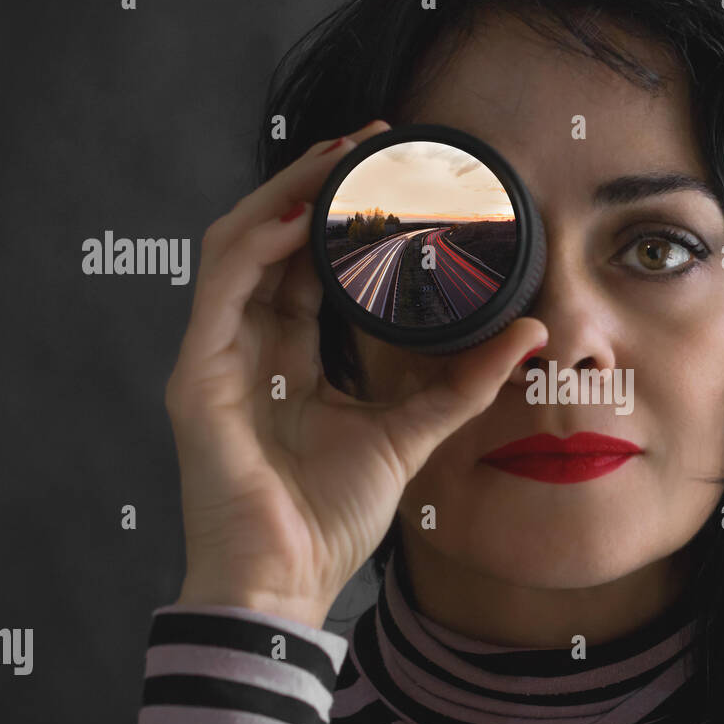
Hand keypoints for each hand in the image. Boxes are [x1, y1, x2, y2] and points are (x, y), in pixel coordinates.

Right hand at [163, 120, 546, 628]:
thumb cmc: (329, 519)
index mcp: (291, 358)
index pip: (310, 267)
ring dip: (290, 194)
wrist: (285, 583)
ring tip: (342, 155)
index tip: (397, 172)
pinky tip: (304, 211)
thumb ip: (462, 385)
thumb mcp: (409, 436)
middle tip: (375, 140)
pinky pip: (222, 285)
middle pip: (276, 240)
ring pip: (242, 244)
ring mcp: (216, 356)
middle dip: (320, 183)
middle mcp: (249, 346)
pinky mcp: (195, 374)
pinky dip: (261, 240)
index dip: (346, 216)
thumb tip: (528, 338)